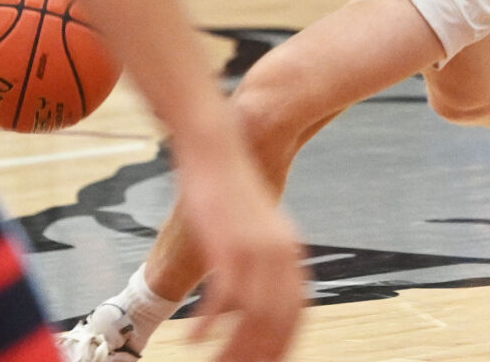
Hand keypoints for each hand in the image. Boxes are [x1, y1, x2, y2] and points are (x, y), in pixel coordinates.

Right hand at [180, 151, 302, 361]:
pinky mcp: (228, 246)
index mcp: (291, 252)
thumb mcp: (257, 227)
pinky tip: (193, 339)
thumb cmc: (230, 188)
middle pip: (277, 323)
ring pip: (252, 319)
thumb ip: (264, 259)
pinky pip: (223, 299)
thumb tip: (256, 293)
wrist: (217, 149)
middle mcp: (280, 256)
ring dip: (233, 350)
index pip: (296, 313)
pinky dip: (208, 324)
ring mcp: (256, 252)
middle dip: (258, 356)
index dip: (283, 344)